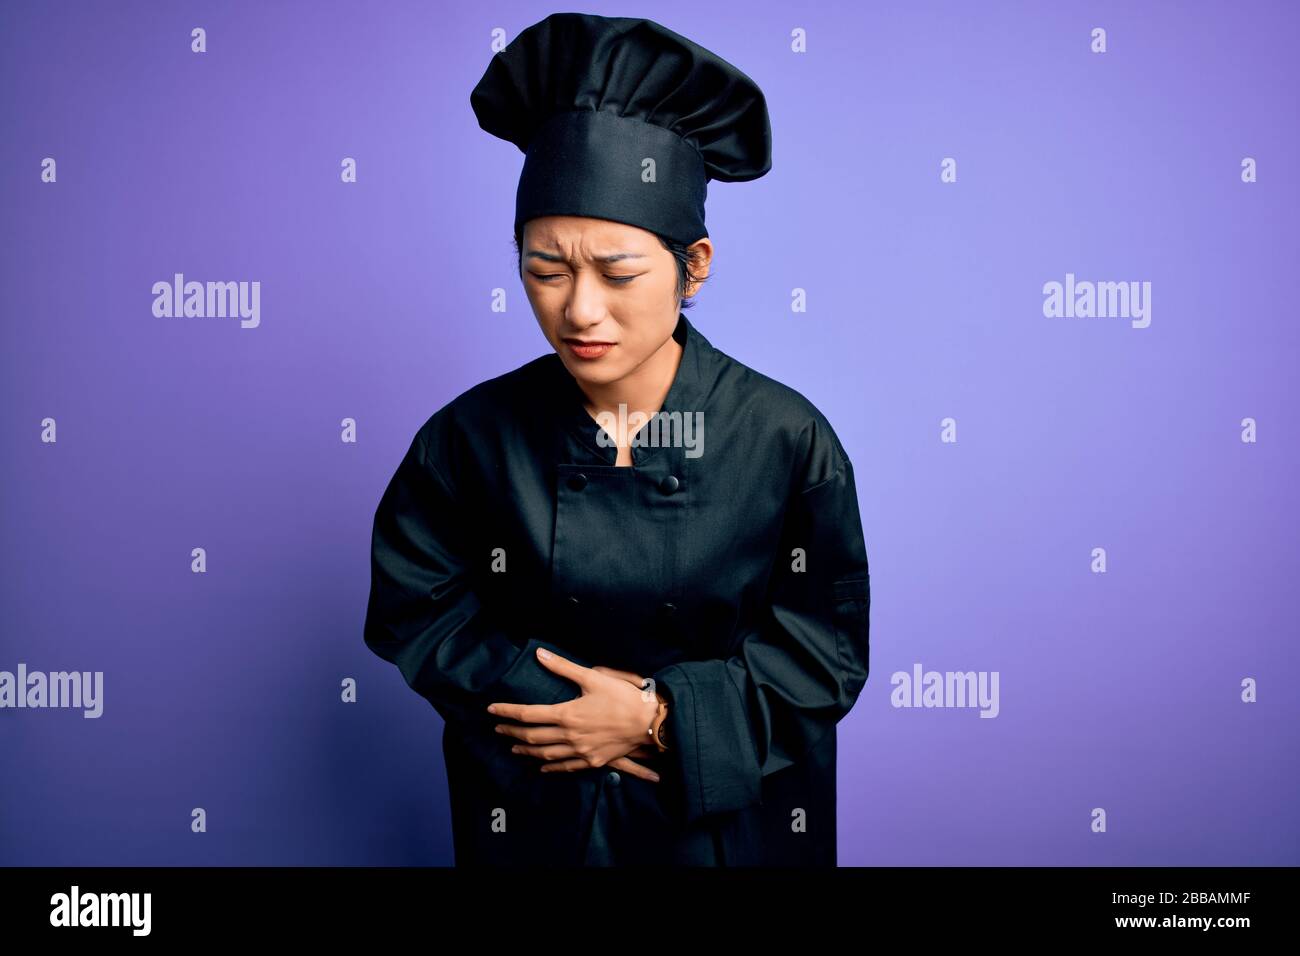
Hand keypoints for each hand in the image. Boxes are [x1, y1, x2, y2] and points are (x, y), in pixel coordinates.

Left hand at [487, 647, 661, 782]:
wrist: (648, 723)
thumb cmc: (622, 697)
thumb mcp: (593, 678)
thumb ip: (564, 668)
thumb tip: (540, 655)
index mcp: (567, 714)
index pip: (527, 714)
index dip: (507, 712)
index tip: (492, 710)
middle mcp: (569, 736)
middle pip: (531, 737)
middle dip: (511, 733)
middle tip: (497, 730)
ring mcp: (580, 752)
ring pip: (545, 754)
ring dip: (526, 751)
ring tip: (514, 749)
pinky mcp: (592, 761)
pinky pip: (565, 767)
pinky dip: (550, 766)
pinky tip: (542, 766)